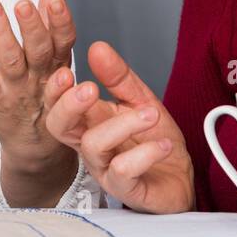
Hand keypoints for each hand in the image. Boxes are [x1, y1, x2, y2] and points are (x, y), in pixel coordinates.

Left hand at [0, 0, 75, 168]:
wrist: (35, 145)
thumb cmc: (46, 93)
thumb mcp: (56, 57)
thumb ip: (53, 18)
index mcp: (58, 63)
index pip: (64, 39)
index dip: (61, 20)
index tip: (56, 0)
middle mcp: (40, 76)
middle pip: (38, 50)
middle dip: (32, 27)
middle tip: (23, 5)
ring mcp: (17, 89)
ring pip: (10, 61)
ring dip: (1, 34)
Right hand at [43, 41, 193, 212]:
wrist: (180, 178)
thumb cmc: (154, 141)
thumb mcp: (140, 100)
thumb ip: (119, 77)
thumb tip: (97, 47)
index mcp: (90, 122)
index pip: (58, 106)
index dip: (55, 91)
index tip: (67, 73)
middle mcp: (91, 146)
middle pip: (59, 128)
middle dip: (69, 106)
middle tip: (89, 88)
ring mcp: (106, 169)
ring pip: (94, 145)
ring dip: (123, 124)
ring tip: (151, 113)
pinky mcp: (126, 189)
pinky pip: (123, 171)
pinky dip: (145, 153)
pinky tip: (164, 145)